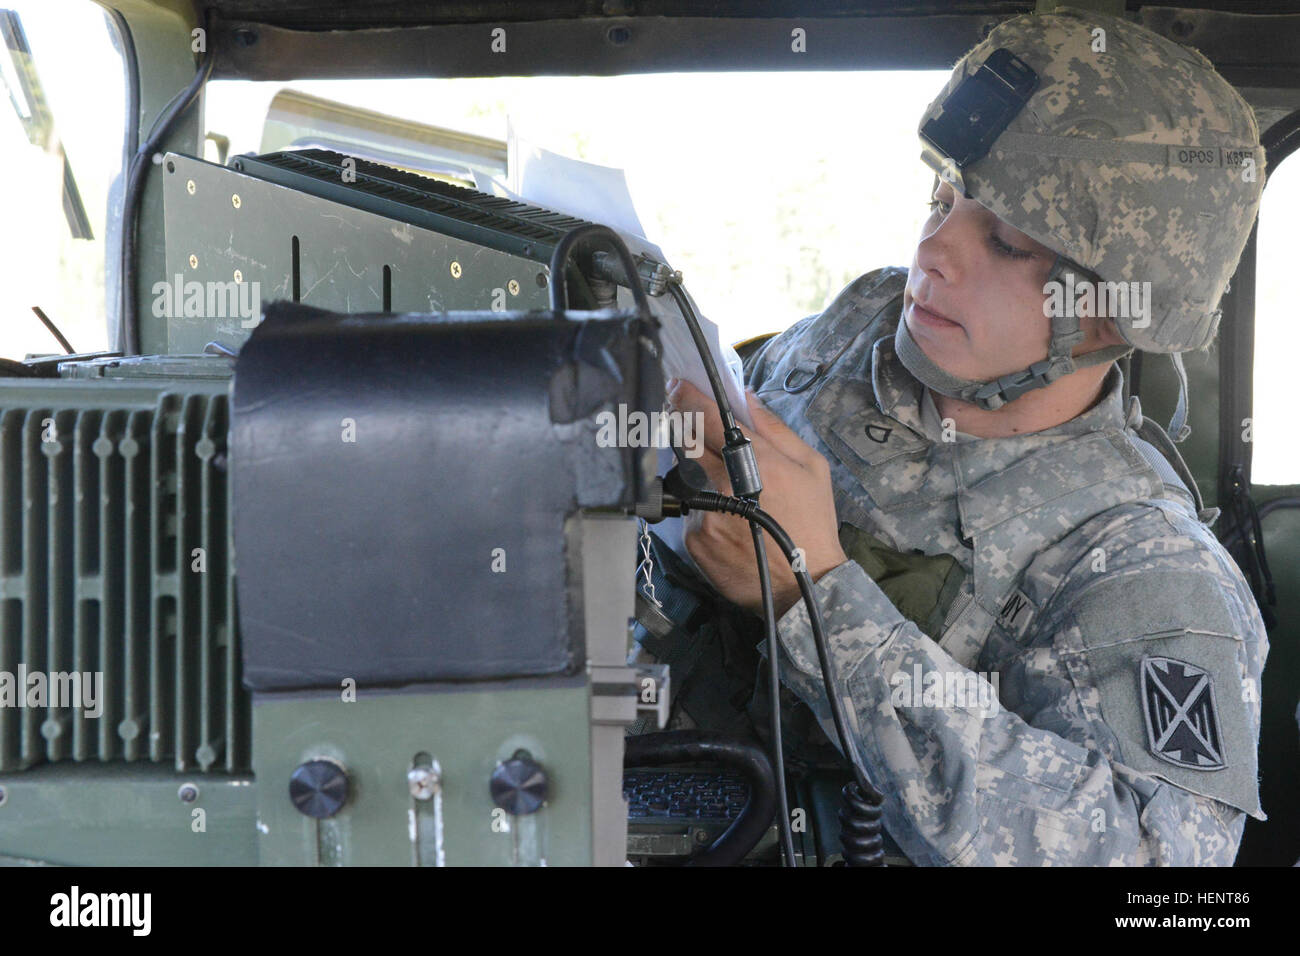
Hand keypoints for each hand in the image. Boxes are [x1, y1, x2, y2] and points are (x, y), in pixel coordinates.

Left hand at [667, 379, 847, 615]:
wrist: (805, 583)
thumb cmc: (811, 522)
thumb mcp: (811, 467)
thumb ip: (776, 429)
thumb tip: (747, 398)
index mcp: (755, 460)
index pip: (708, 417)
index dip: (687, 397)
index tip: (676, 386)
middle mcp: (724, 483)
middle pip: (686, 442)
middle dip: (685, 431)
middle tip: (691, 428)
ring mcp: (705, 511)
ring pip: (685, 478)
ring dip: (695, 475)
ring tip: (724, 491)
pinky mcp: (694, 538)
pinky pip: (688, 512)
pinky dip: (700, 510)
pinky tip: (724, 523)